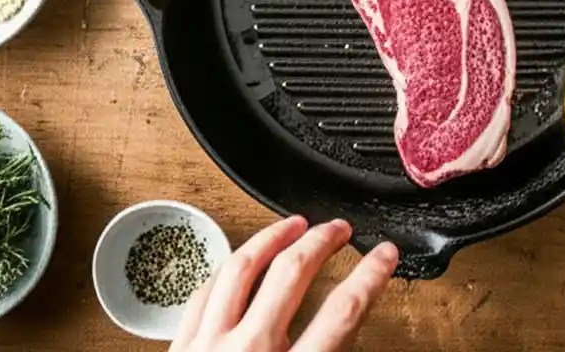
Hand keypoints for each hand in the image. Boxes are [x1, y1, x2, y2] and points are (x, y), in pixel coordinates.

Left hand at [170, 216, 398, 351]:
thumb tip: (346, 334)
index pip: (343, 311)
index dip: (371, 275)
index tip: (384, 255)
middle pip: (291, 274)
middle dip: (321, 242)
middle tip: (337, 228)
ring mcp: (208, 346)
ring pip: (241, 270)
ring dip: (271, 240)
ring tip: (290, 225)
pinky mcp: (179, 348)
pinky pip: (204, 293)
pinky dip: (226, 270)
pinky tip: (237, 261)